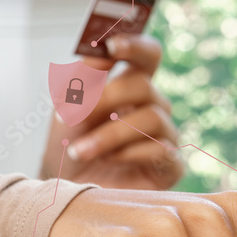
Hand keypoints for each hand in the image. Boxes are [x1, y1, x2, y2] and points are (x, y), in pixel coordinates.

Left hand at [40, 35, 183, 189]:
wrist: (66, 192)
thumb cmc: (68, 146)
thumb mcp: (66, 108)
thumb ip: (81, 78)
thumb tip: (99, 52)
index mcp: (131, 86)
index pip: (147, 55)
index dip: (135, 45)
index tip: (112, 45)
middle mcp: (153, 107)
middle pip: (143, 85)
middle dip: (103, 100)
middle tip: (71, 117)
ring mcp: (165, 137)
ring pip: (152, 117)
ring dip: (108, 134)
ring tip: (77, 151)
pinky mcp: (170, 167)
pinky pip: (160, 149)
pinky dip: (127, 153)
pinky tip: (106, 161)